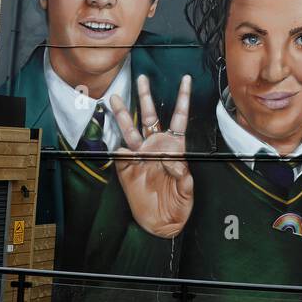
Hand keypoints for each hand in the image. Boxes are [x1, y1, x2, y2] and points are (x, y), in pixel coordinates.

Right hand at [111, 74, 193, 238]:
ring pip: (130, 130)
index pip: (179, 118)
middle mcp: (156, 147)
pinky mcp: (126, 169)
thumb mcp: (187, 191)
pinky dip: (121, 151)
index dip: (182, 99)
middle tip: (141, 78)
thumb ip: (184, 176)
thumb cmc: (179, 205)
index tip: (185, 79)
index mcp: (175, 148)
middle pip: (150, 117)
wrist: (162, 223)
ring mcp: (140, 156)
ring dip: (122, 115)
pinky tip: (124, 151)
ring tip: (114, 99)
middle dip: (144, 97)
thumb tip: (174, 161)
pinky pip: (121, 155)